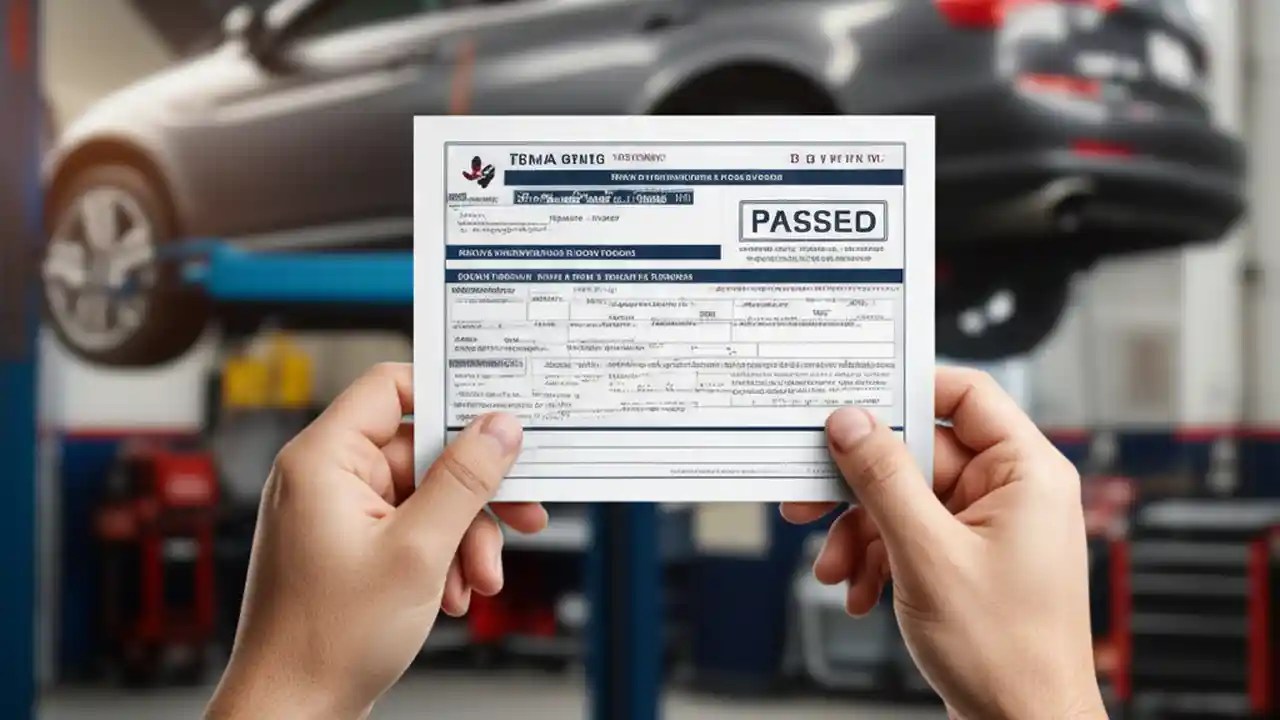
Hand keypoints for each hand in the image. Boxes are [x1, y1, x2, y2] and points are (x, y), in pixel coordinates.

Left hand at [206, 363, 544, 718]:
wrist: (292, 712)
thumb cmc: (326, 641)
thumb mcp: (418, 551)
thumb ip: (464, 480)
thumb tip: (499, 428)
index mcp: (324, 460)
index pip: (390, 386)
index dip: (447, 397)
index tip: (497, 419)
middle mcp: (325, 478)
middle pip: (422, 452)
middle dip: (471, 496)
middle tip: (519, 514)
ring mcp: (336, 514)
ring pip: (425, 496)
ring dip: (462, 535)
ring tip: (477, 579)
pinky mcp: (349, 547)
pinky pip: (410, 528)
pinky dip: (440, 556)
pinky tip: (453, 593)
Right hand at [782, 367, 1104, 719]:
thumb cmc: (1008, 654)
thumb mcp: (928, 554)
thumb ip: (884, 479)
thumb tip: (851, 422)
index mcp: (1026, 472)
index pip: (966, 395)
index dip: (906, 391)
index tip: (851, 403)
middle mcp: (1011, 492)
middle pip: (918, 453)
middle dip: (861, 488)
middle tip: (809, 497)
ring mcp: (988, 527)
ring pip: (904, 498)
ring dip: (860, 532)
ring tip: (834, 567)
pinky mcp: (967, 558)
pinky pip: (908, 534)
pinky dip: (876, 558)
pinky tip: (858, 589)